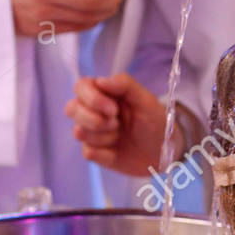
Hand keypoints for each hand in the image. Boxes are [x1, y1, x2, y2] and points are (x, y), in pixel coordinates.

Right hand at [65, 74, 179, 177]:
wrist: (163, 153)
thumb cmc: (155, 122)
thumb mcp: (146, 101)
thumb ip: (125, 85)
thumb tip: (100, 81)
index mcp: (103, 93)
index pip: (80, 87)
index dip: (92, 98)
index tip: (113, 110)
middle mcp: (92, 111)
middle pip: (71, 108)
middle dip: (94, 119)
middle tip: (117, 124)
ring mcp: (91, 133)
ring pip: (78, 132)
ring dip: (103, 136)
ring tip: (120, 136)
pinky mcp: (94, 153)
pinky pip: (88, 152)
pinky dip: (105, 153)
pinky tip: (117, 152)